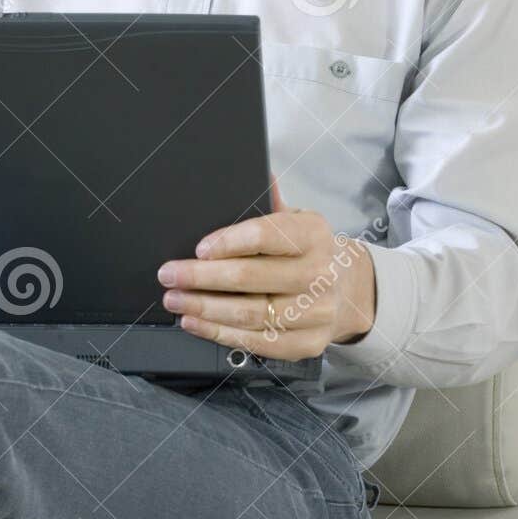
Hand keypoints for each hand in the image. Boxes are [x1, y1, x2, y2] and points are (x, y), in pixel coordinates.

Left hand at [156, 173, 376, 360]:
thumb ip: (270, 202)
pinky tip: (196, 321)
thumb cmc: (307, 252)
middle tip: (170, 274)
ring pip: (250, 314)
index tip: (199, 249)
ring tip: (175, 298)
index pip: (266, 236)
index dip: (228, 242)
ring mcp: (315, 312)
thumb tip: (258, 175)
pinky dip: (219, 333)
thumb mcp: (296, 220)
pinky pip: (256, 342)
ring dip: (204, 307)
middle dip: (201, 277)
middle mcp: (318, 274)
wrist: (347, 291)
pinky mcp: (306, 344)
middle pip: (250, 278)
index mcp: (314, 236)